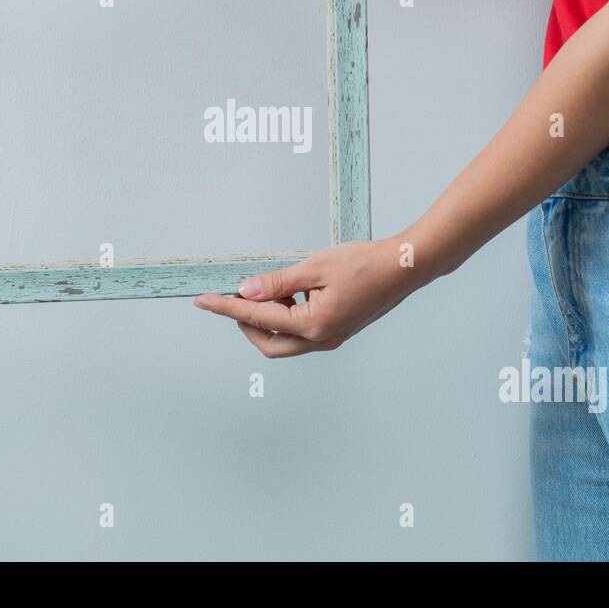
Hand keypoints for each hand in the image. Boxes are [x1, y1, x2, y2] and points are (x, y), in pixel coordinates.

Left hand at [193, 239, 422, 357]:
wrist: (404, 267)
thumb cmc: (365, 263)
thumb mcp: (314, 267)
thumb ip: (277, 282)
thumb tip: (245, 291)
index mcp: (313, 325)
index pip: (258, 318)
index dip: (227, 308)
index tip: (204, 301)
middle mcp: (322, 339)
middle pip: (269, 343)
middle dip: (247, 323)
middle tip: (236, 298)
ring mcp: (331, 337)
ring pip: (286, 340)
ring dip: (271, 318)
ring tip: (275, 286)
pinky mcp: (338, 330)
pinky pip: (303, 330)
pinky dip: (290, 314)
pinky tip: (294, 290)